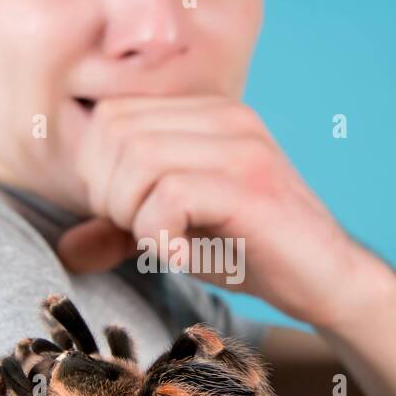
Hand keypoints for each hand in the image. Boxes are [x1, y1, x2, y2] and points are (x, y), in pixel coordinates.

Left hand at [55, 96, 387, 328]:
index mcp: (205, 114)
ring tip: (160, 244)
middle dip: (108, 193)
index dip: (98, 172)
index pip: (111, 116)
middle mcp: (224, 116)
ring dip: (132, 214)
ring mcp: (241, 146)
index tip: (124, 217)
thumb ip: (122, 230)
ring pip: (138, 158)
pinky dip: (158, 234)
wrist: (328, 282)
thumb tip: (67, 249)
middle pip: (115, 131)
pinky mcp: (251, 185)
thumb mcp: (175, 236)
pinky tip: (179, 257)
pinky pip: (170, 194)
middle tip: (140, 234)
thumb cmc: (252, 253)